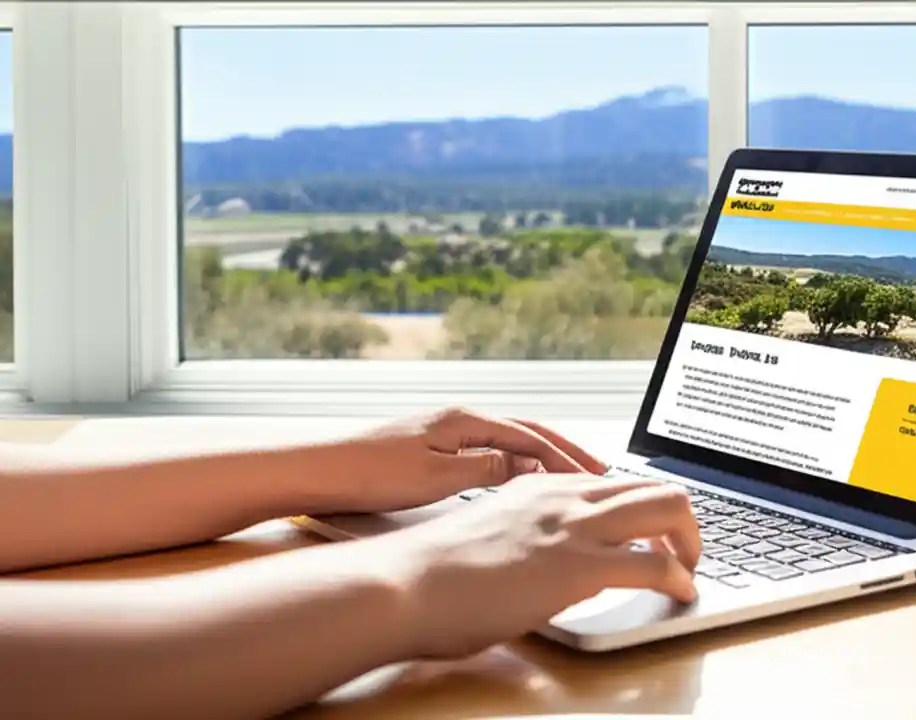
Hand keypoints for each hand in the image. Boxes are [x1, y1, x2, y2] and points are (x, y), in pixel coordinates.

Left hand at [324, 407, 607, 513]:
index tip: (595, 475)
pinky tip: (521, 480)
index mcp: (464, 421)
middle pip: (525, 432)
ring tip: (570, 475)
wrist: (316, 470)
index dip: (566, 457)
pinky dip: (515, 463)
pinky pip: (488, 452)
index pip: (530, 437)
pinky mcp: (431, 449)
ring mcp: (444, 432)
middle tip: (599, 469)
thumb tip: (528, 466)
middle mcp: (458, 419)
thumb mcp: (436, 478)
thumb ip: (486, 470)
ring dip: (542, 457)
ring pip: (508, 441)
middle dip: (564, 450)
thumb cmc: (368, 473)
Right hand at [374, 472, 700, 658]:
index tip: (653, 536)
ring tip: (690, 571)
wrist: (403, 586)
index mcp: (541, 488)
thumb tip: (539, 564)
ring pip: (667, 510)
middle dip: (683, 519)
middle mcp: (565, 497)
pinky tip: (680, 594)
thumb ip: (525, 538)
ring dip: (692, 542)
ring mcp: (574, 528)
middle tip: (684, 552)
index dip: (643, 511)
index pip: (616, 484)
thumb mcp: (490, 537)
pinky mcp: (578, 566)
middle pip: (655, 487)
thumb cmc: (430, 575)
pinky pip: (656, 565)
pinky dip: (679, 579)